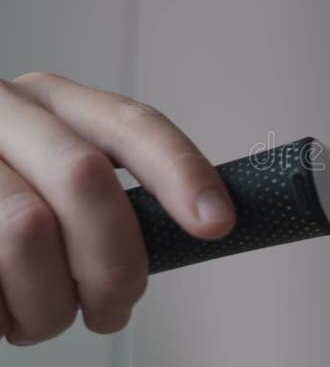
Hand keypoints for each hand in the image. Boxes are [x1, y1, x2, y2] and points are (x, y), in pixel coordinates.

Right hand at [0, 72, 235, 344]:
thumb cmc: (7, 205)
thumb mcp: (58, 178)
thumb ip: (112, 197)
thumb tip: (199, 227)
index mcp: (55, 103)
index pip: (134, 124)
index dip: (181, 172)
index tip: (217, 222)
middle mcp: (7, 113)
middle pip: (86, 178)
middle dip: (115, 261)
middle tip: (114, 309)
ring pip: (25, 232)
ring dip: (48, 302)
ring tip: (45, 317)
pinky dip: (2, 314)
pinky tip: (4, 309)